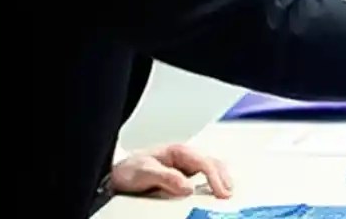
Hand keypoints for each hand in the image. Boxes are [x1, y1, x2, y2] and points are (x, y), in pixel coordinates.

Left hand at [110, 144, 231, 198]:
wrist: (117, 175)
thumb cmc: (129, 170)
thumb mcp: (145, 172)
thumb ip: (166, 177)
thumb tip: (187, 186)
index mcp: (179, 151)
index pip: (205, 162)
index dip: (215, 178)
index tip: (221, 192)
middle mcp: (185, 157)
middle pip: (213, 163)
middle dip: (224, 177)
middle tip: (228, 194)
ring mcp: (185, 165)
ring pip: (211, 167)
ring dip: (221, 178)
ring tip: (226, 192)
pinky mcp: (183, 175)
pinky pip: (204, 176)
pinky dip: (214, 182)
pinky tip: (215, 190)